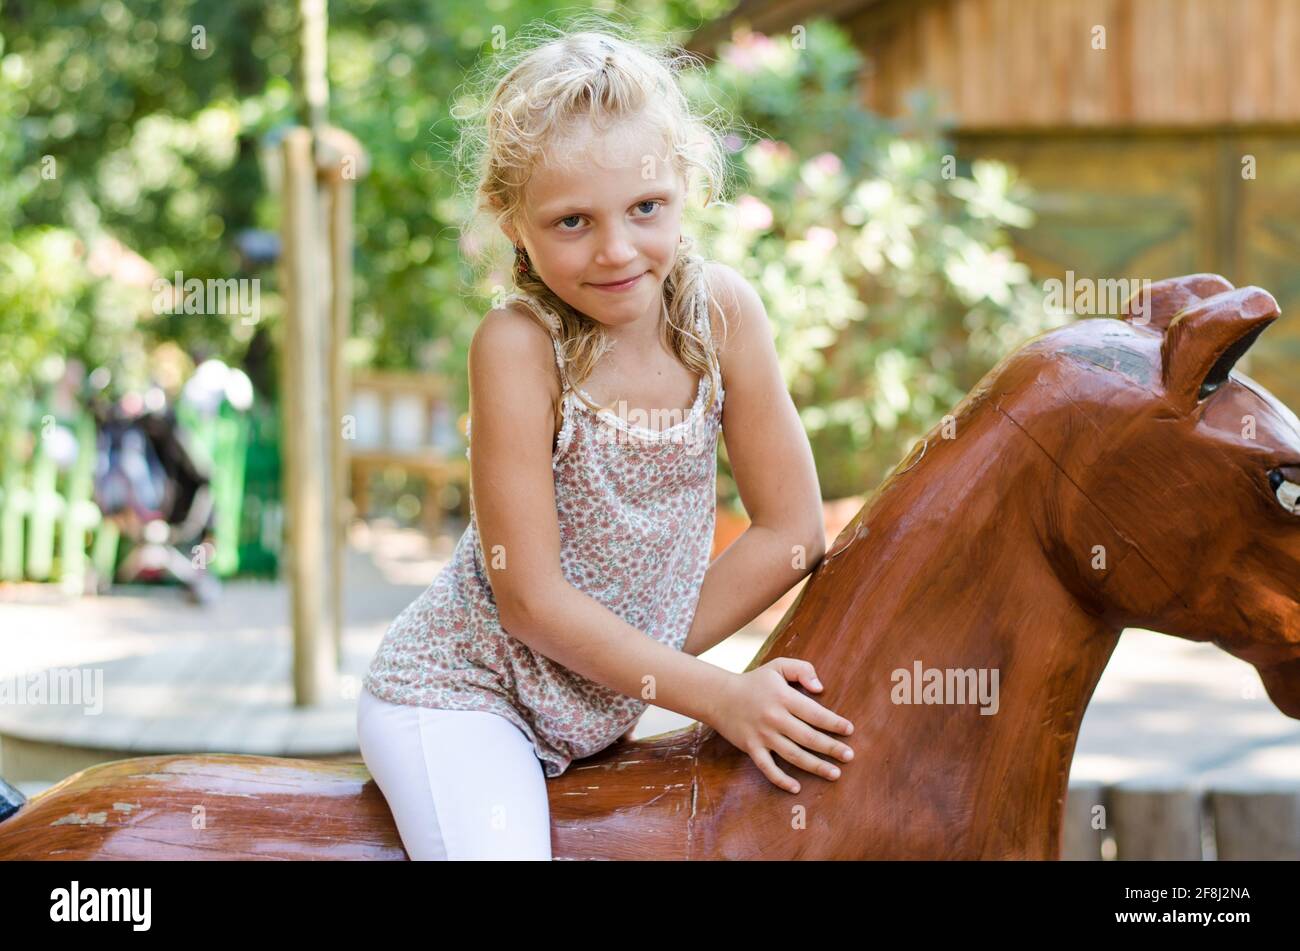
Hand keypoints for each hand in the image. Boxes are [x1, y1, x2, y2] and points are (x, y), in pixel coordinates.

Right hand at [708, 658, 853, 793]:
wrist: (719, 696)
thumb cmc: (754, 682)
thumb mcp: (778, 666)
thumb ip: (802, 670)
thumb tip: (821, 688)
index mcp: (783, 697)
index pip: (814, 713)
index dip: (834, 722)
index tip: (849, 730)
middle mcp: (774, 718)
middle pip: (808, 737)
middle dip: (831, 748)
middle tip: (849, 756)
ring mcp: (762, 735)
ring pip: (793, 755)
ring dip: (815, 766)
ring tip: (835, 773)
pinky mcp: (751, 748)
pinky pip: (767, 768)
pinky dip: (781, 780)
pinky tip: (796, 788)